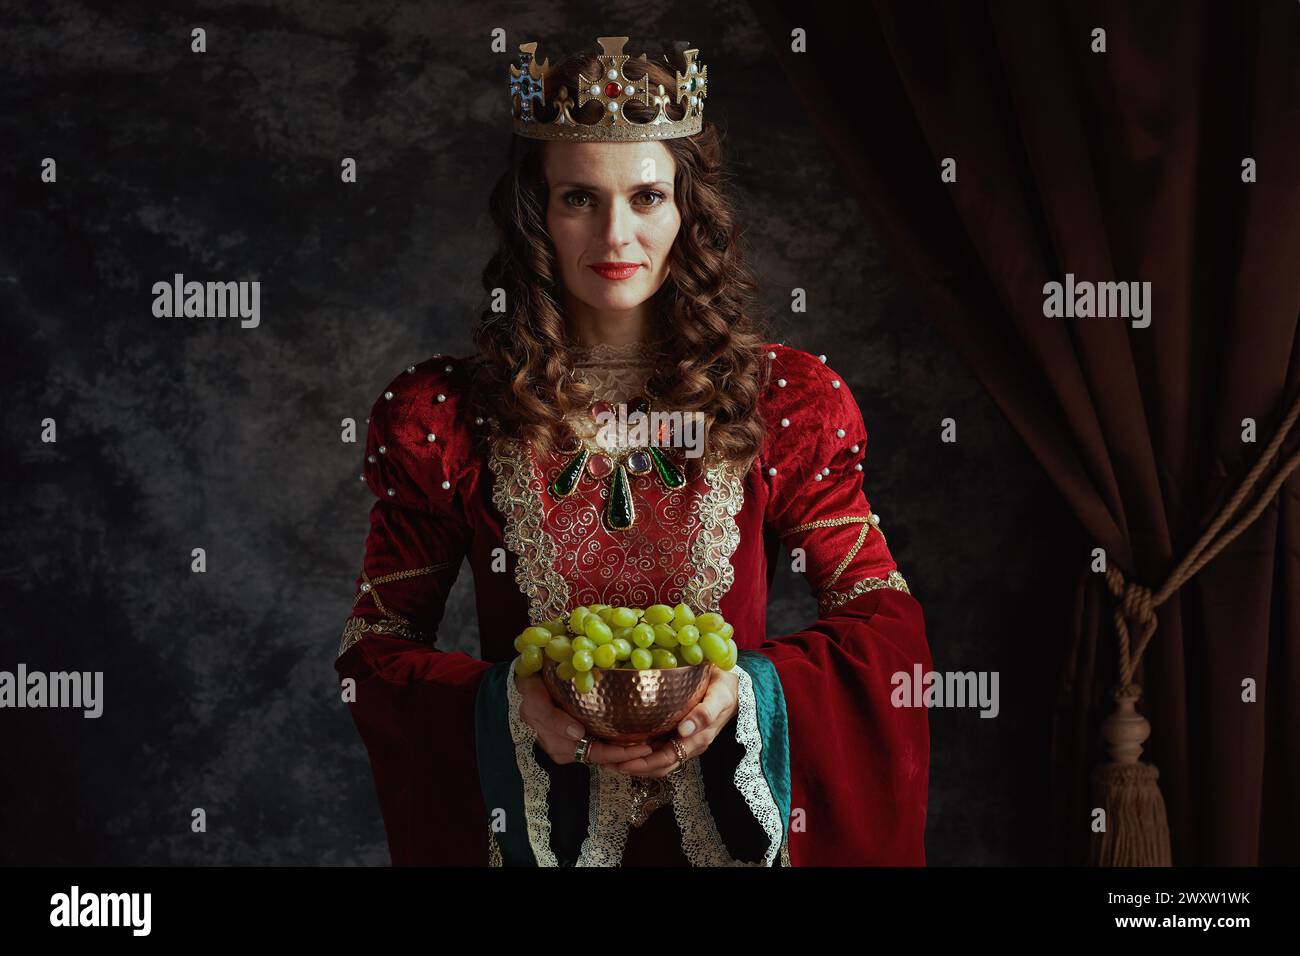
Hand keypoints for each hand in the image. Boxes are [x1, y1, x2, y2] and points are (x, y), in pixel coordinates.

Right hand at [514, 670, 653, 769]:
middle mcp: (564, 750)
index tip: (642, 747)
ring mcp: (569, 747)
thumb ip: (553, 718)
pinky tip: (632, 739)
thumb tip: (577, 734)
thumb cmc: (532, 689)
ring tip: (648, 745)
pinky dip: (615, 745)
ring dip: (623, 753)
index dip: (618, 754)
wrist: (526, 681)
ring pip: (601, 755)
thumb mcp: (535, 701)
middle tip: (652, 748)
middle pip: (601, 758)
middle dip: (626, 756)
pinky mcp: (574, 739)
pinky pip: (597, 746)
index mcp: (558, 745)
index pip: (594, 754)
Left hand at [613, 666, 739, 777]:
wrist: (735, 685)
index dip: (644, 764)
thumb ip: (705, 713)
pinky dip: (643, 752)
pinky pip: (660, 749)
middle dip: (634, 767)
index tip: (621, 763)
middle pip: (659, 765)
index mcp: (698, 739)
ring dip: (636, 763)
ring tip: (611, 759)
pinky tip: (627, 745)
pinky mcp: (681, 734)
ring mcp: (685, 741)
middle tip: (607, 764)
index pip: (666, 759)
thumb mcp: (719, 696)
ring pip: (658, 760)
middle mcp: (690, 745)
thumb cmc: (725, 687)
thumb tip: (684, 730)